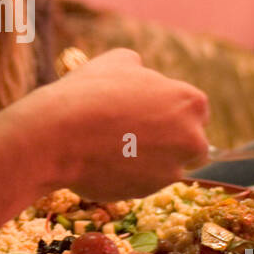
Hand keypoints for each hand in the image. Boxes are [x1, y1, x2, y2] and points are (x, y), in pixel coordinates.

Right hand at [15, 48, 208, 201]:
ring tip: (111, 145)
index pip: (195, 111)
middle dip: (169, 141)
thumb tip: (141, 73)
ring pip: (167, 166)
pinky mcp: (149, 192)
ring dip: (148, 159)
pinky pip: (144, 183)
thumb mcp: (117, 62)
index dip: (170, 111)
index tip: (147, 113)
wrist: (58, 135)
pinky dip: (129, 175)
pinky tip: (104, 161)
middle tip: (133, 133)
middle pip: (191, 144)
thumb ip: (140, 69)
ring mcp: (172, 169)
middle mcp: (192, 138)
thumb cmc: (89, 93)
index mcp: (191, 102)